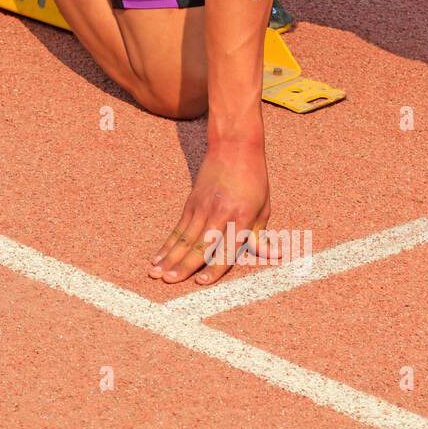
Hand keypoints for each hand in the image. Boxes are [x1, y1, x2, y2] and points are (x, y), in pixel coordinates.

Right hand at [149, 132, 274, 285]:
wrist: (235, 145)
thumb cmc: (255, 179)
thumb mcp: (264, 207)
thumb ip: (261, 235)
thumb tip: (271, 256)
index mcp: (242, 216)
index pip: (227, 248)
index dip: (214, 268)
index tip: (201, 283)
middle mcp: (220, 213)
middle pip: (200, 244)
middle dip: (183, 265)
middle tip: (170, 281)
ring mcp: (202, 207)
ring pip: (184, 238)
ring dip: (169, 258)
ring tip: (156, 274)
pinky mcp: (191, 203)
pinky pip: (178, 229)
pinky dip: (167, 245)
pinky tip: (157, 258)